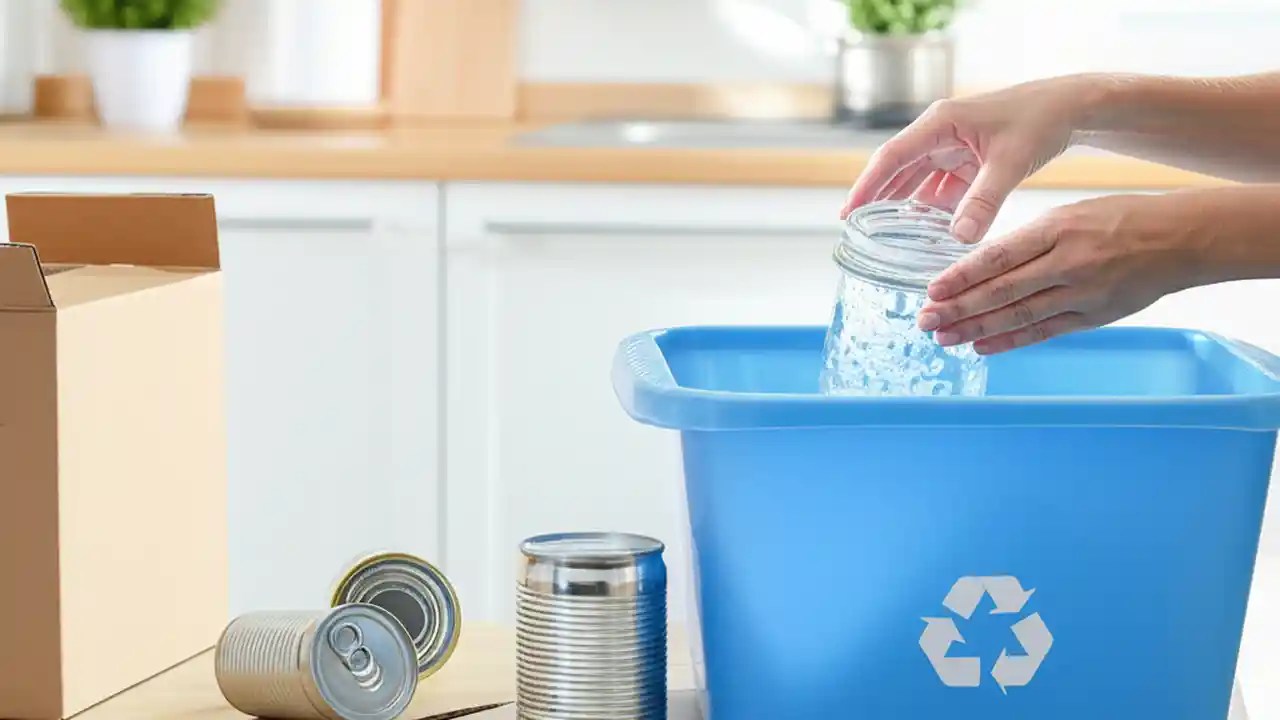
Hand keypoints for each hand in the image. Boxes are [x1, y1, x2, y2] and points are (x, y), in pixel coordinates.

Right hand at [841, 75, 1105, 243]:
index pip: (893, 156)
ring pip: (917, 182)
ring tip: (881, 237)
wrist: (1069, 109)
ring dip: (902, 207)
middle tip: (855, 230)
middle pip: (897, 170)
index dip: (868, 185)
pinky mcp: (965, 162)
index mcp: (941, 122)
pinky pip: (940, 190)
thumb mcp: (1010, 162)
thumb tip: (960, 238)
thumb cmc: (1040, 121)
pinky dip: (931, 211)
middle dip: (876, 198)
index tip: (849, 212)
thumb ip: (984, 201)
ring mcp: (951, 148)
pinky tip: (922, 233)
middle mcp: (939, 133)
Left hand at [916, 193, 1201, 353]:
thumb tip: (980, 266)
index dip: (961, 277)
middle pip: (1001, 291)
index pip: (998, 257)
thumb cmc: (1118, 219)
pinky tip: (981, 346)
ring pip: (1018, 316)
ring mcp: (1080, 294)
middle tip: (925, 321)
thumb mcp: (1068, 214)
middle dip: (958, 309)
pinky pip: (1043, 332)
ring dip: (976, 329)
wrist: (1179, 240)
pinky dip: (1009, 340)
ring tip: (944, 338)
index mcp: (1056, 230)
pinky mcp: (1092, 317)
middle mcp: (1066, 264)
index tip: (931, 290)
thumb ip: (1027, 241)